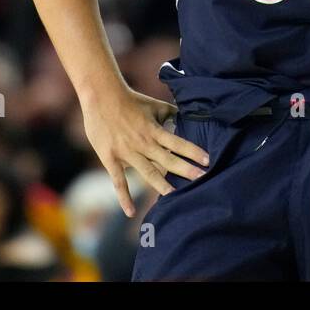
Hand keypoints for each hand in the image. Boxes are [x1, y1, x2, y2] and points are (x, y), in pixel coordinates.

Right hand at [82, 85, 209, 217]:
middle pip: (168, 160)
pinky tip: (131, 213)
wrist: (102, 96)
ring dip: (162, 185)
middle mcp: (143, 143)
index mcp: (154, 130)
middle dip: (186, 170)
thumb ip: (171, 113)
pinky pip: (119, 181)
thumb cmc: (131, 100)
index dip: (194, 152)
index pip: (178, 143)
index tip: (208, 161)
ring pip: (147, 172)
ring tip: (176, 197)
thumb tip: (189, 117)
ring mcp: (127, 153)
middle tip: (203, 180)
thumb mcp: (155, 105)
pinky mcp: (111, 159)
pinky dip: (124, 197)